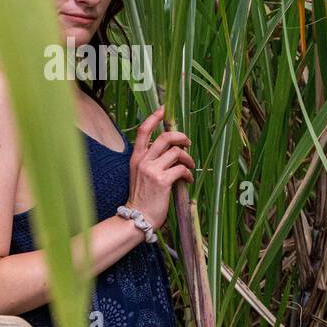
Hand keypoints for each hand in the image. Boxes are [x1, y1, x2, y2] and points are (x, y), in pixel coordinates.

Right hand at [125, 104, 194, 232]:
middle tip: (187, 144)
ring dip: (188, 158)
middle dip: (182, 137)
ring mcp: (152, 170)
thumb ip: (150, 160)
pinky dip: (188, 173)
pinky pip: (181, 169)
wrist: (138, 217)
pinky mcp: (162, 181)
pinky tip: (188, 180)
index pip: (144, 130)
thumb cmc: (142, 197)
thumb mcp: (140, 174)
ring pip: (177, 152)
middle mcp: (143, 160)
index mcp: (136, 157)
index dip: (155, 117)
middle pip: (166, 137)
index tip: (164, 109)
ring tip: (189, 167)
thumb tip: (170, 149)